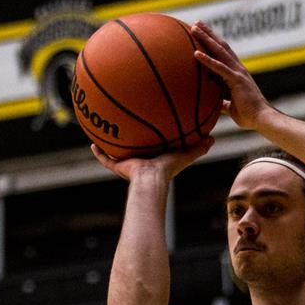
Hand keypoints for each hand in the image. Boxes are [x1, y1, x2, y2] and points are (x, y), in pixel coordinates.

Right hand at [90, 138, 212, 182]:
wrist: (151, 179)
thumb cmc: (168, 169)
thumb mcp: (184, 154)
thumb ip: (198, 147)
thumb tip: (213, 138)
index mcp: (154, 157)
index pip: (151, 145)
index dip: (149, 137)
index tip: (147, 126)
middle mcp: (139, 160)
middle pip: (132, 148)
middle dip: (128, 139)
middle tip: (124, 124)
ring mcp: (127, 163)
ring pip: (116, 152)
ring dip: (110, 143)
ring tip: (102, 130)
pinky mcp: (118, 166)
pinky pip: (105, 159)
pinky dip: (99, 152)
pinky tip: (92, 142)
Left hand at [190, 22, 270, 130]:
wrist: (262, 119)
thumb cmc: (250, 115)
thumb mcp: (232, 107)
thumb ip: (224, 103)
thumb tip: (216, 104)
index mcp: (237, 74)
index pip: (223, 54)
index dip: (213, 42)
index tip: (203, 32)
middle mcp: (238, 69)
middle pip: (221, 46)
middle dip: (208, 34)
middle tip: (196, 23)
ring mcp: (238, 73)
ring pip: (219, 51)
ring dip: (206, 39)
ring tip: (194, 28)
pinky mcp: (236, 80)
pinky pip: (219, 68)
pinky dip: (207, 60)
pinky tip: (196, 53)